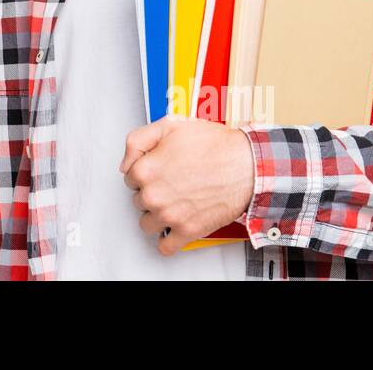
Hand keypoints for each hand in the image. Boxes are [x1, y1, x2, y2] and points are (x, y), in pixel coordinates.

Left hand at [118, 116, 254, 255]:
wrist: (247, 165)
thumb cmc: (215, 145)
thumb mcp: (170, 125)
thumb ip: (138, 140)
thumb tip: (125, 162)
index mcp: (146, 169)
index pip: (129, 178)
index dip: (144, 172)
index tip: (157, 171)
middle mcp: (154, 195)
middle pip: (138, 200)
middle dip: (151, 192)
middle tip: (170, 183)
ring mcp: (169, 215)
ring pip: (147, 223)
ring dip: (156, 215)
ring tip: (173, 203)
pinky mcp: (187, 231)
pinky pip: (165, 247)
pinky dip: (167, 240)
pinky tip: (174, 227)